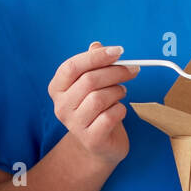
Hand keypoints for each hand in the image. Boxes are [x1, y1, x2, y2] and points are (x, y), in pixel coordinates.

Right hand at [48, 41, 140, 166]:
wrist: (98, 145)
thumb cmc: (97, 109)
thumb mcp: (93, 84)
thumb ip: (93, 65)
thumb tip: (96, 45)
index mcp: (57, 88)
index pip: (71, 66)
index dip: (96, 57)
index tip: (118, 51)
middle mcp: (61, 107)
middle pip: (89, 80)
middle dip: (116, 72)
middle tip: (133, 70)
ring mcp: (74, 125)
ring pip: (100, 98)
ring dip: (118, 92)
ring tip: (121, 93)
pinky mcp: (91, 139)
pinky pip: (110, 116)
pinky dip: (121, 110)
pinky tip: (119, 110)